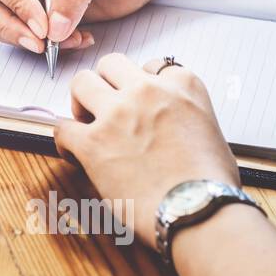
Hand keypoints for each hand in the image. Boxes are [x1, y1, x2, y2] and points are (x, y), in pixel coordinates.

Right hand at [0, 0, 170, 53]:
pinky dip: (41, 43)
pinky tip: (74, 38)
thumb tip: (53, 28)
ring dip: (26, 38)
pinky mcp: (31, 8)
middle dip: (8, 24)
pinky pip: (19, 32)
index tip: (42, 24)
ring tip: (68, 39)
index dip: (14, 1)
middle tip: (40, 43)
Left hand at [52, 54, 240, 245]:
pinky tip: (75, 154)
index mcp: (182, 86)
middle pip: (111, 64)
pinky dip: (64, 141)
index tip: (138, 103)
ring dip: (80, 102)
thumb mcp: (210, 131)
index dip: (140, 86)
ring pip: (81, 82)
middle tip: (105, 107)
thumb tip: (168, 127)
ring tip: (87, 124)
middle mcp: (148, 91)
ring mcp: (117, 113)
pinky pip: (62, 127)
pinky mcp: (93, 142)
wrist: (200, 211)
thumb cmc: (213, 183)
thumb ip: (184, 115)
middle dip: (105, 83)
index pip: (152, 66)